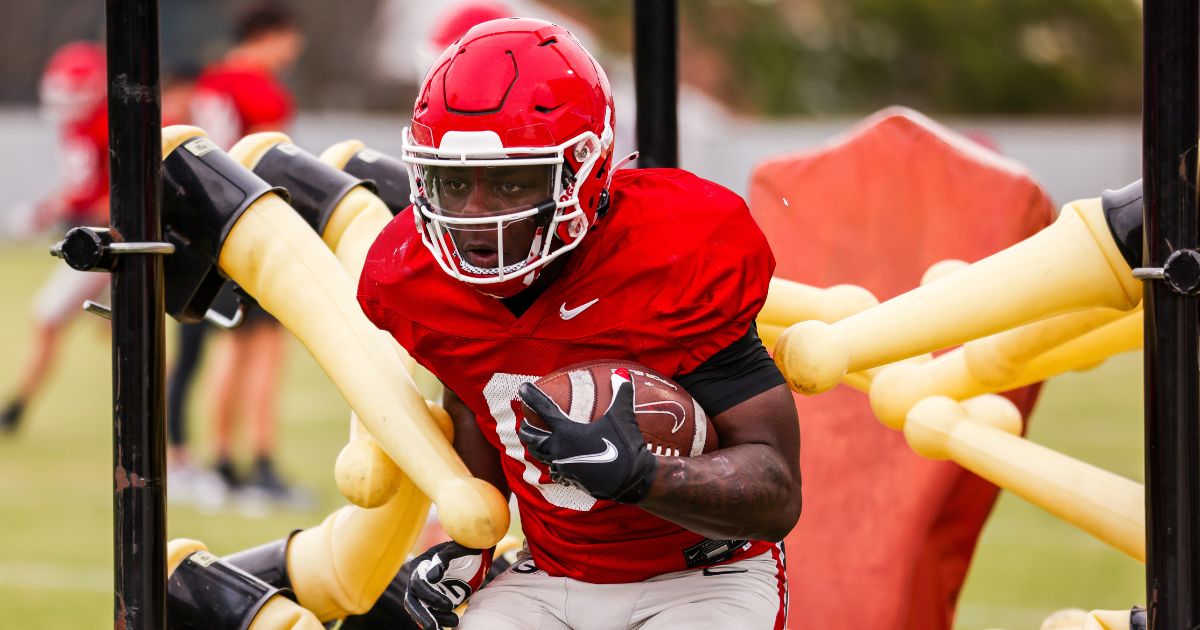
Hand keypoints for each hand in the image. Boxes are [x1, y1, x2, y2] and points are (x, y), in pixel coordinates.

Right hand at [403, 541, 491, 629]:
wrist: (476, 556)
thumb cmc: (465, 549)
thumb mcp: (457, 550)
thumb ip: (444, 560)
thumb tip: (431, 578)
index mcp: (420, 565)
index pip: (418, 584)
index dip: (431, 596)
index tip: (448, 605)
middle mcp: (419, 580)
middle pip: (413, 601)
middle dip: (422, 615)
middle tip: (433, 627)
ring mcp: (427, 592)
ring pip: (423, 610)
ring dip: (435, 619)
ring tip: (455, 622)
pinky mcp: (436, 601)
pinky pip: (433, 614)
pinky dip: (439, 621)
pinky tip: (450, 625)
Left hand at [518, 368, 657, 502]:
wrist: (631, 481)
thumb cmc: (624, 446)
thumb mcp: (623, 416)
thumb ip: (621, 392)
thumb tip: (623, 373)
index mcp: (567, 432)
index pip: (543, 410)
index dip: (532, 396)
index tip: (522, 387)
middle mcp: (560, 450)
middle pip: (533, 439)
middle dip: (526, 429)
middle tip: (524, 423)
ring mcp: (564, 467)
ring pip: (541, 457)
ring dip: (535, 448)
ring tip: (534, 443)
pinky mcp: (571, 480)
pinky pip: (556, 471)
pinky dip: (552, 465)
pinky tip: (555, 464)